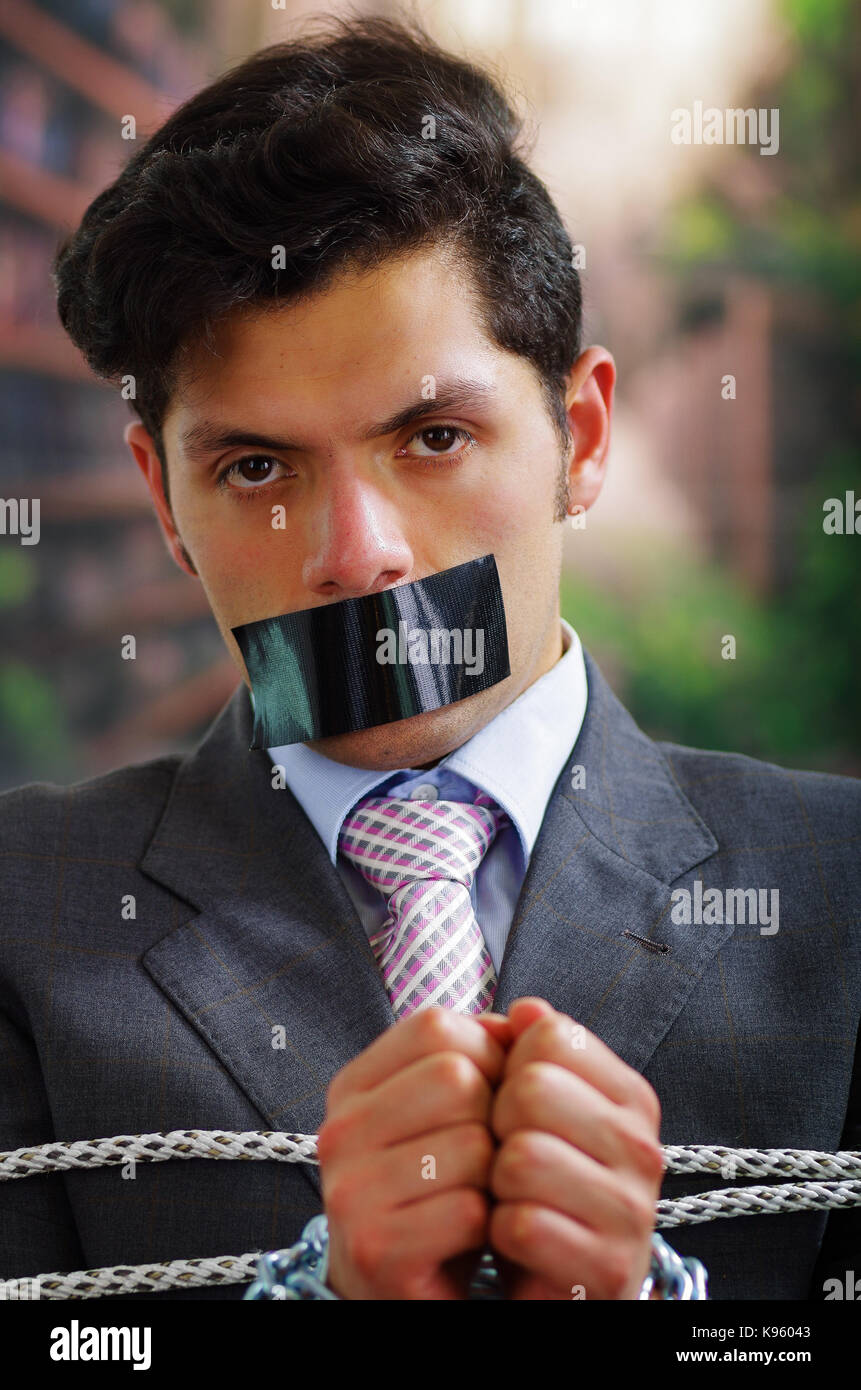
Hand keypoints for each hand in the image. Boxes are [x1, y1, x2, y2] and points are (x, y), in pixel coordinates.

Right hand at [317, 1007, 510, 1298]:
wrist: (406, 1291)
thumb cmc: (440, 1188)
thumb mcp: (453, 1110)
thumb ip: (485, 1052)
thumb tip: (531, 1014)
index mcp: (353, 1085)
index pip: (436, 1026)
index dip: (487, 1053)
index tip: (494, 1094)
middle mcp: (338, 1131)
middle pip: (458, 1078)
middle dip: (496, 1115)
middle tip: (490, 1155)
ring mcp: (350, 1192)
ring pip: (472, 1145)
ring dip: (496, 1176)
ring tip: (480, 1196)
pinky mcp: (375, 1250)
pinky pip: (470, 1211)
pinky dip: (490, 1225)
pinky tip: (472, 1236)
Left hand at [487, 998, 662, 1299]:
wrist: (556, 1279)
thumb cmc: (540, 1182)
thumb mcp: (535, 1109)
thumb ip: (529, 1052)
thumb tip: (523, 1009)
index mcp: (631, 1096)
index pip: (551, 1035)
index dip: (510, 1065)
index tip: (514, 1105)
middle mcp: (643, 1147)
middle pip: (533, 1088)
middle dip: (497, 1122)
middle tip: (504, 1154)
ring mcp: (632, 1211)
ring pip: (523, 1157)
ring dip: (495, 1181)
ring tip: (509, 1197)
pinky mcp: (606, 1268)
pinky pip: (520, 1224)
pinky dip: (498, 1232)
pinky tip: (513, 1238)